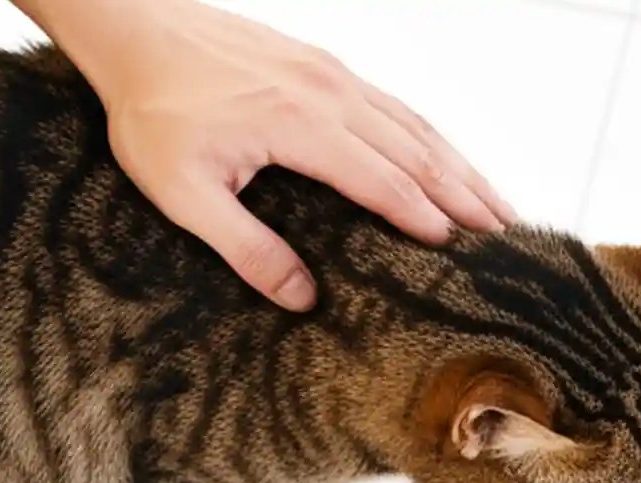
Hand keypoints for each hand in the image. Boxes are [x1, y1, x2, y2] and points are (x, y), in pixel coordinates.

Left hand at [18, 0, 515, 309]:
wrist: (133, 27)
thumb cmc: (150, 108)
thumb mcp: (182, 192)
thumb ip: (245, 247)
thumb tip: (302, 297)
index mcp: (300, 126)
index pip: (384, 181)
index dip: (426, 218)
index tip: (461, 251)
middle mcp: (330, 95)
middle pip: (417, 152)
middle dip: (466, 195)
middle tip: (508, 234)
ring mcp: (333, 75)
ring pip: (415, 124)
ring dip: (459, 164)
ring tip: (496, 201)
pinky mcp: (325, 66)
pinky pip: (394, 104)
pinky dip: (430, 135)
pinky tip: (445, 156)